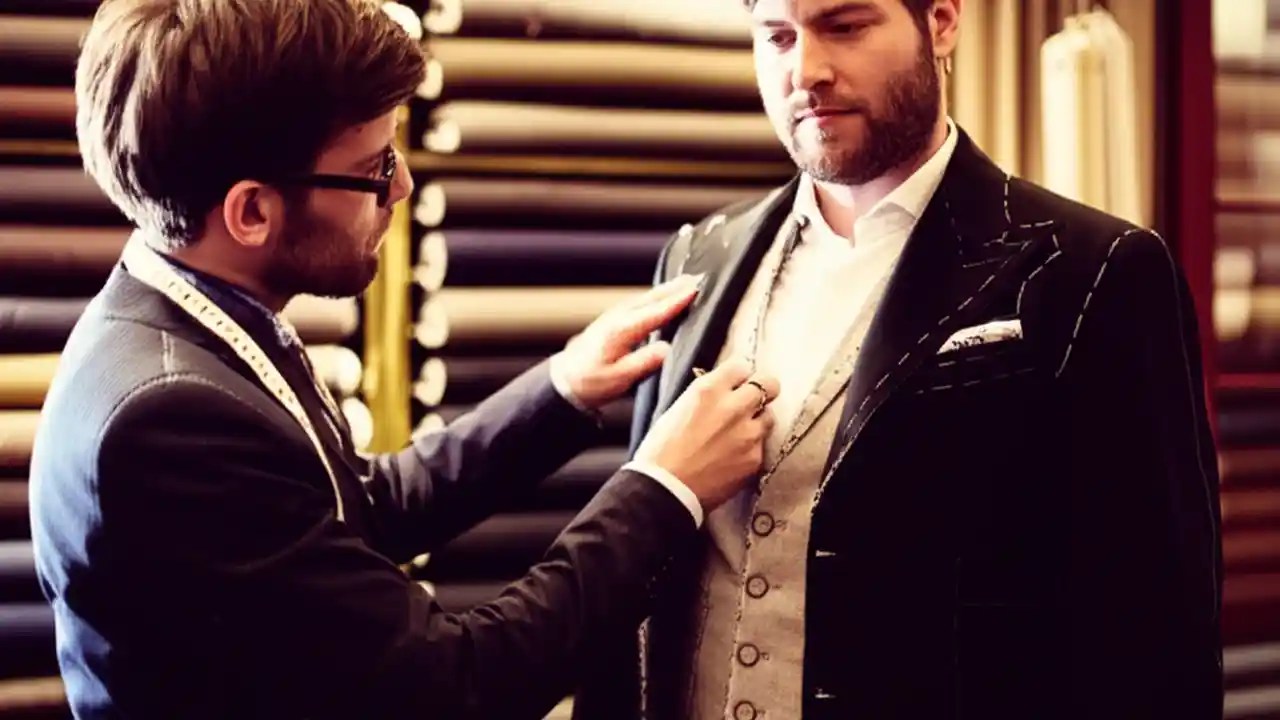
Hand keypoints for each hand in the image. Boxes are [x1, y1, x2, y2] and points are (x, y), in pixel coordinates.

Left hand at [551, 274, 701, 409]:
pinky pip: (640, 302)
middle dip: (676, 287)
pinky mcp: (614, 320)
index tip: (696, 290)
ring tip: (687, 282)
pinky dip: (656, 296)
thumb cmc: (589, 382)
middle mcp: (618, 317)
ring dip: (667, 289)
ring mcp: (615, 316)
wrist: (564, 380)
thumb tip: (667, 350)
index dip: (678, 301)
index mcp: (621, 330)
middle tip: (698, 279)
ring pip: (646, 297)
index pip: (656, 312)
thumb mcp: (618, 378)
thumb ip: (643, 363)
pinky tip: (663, 297)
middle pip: (653, 298)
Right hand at [633, 358, 778, 510]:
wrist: (665, 491)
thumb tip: (719, 391)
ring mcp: (748, 434)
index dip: (739, 376)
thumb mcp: (676, 410)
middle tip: (751, 402)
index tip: (736, 384)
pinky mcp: (755, 459)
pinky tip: (733, 458)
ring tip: (740, 434)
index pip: (741, 366)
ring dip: (757, 421)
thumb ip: (704, 396)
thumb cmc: (660, 451)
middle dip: (762, 391)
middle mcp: (733, 407)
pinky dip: (751, 449)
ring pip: (769, 416)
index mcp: (708, 390)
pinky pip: (761, 446)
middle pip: (769, 384)